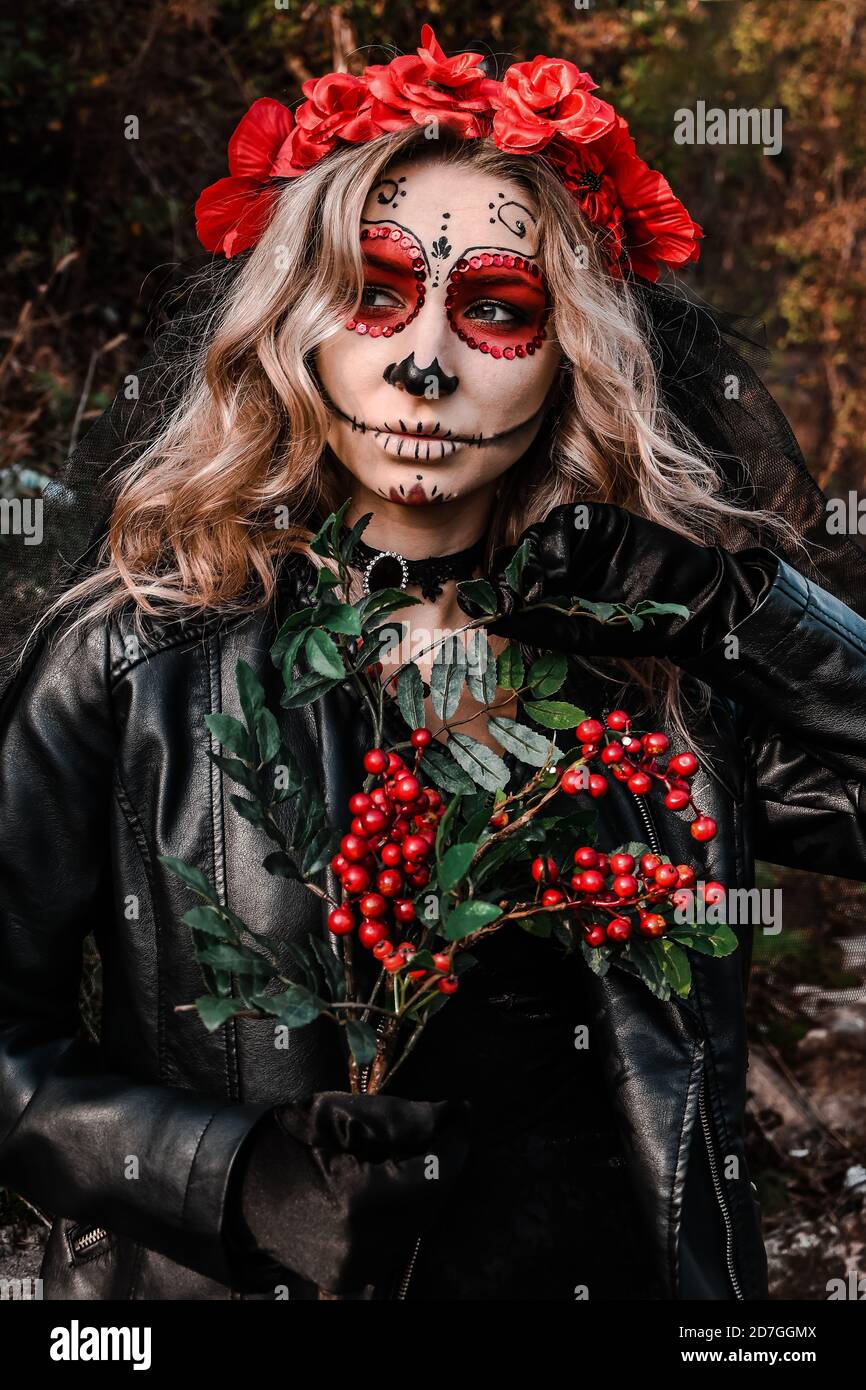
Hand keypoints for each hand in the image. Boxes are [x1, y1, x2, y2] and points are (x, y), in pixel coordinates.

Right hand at [227, 1091, 471, 1294]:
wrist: (238, 1187)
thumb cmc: (288, 1141)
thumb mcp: (341, 1115)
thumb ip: (402, 1117)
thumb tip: (456, 1114)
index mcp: (358, 1202)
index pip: (433, 1174)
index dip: (453, 1141)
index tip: (460, 1112)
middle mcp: (362, 1247)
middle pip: (431, 1201)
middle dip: (438, 1162)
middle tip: (435, 1127)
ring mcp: (356, 1269)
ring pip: (417, 1222)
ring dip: (422, 1185)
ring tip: (404, 1152)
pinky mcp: (350, 1277)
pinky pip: (396, 1237)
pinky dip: (402, 1208)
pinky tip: (388, 1181)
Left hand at [462, 502, 776, 659]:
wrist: (685, 601)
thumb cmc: (633, 625)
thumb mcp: (574, 633)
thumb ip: (531, 622)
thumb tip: (485, 618)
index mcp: (549, 593)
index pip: (508, 585)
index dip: (492, 591)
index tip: (479, 601)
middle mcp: (557, 564)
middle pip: (516, 558)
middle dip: (510, 576)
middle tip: (512, 594)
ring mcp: (575, 539)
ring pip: (534, 538)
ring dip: (533, 560)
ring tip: (552, 583)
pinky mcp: (595, 519)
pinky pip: (563, 520)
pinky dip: (556, 541)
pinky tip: (565, 565)